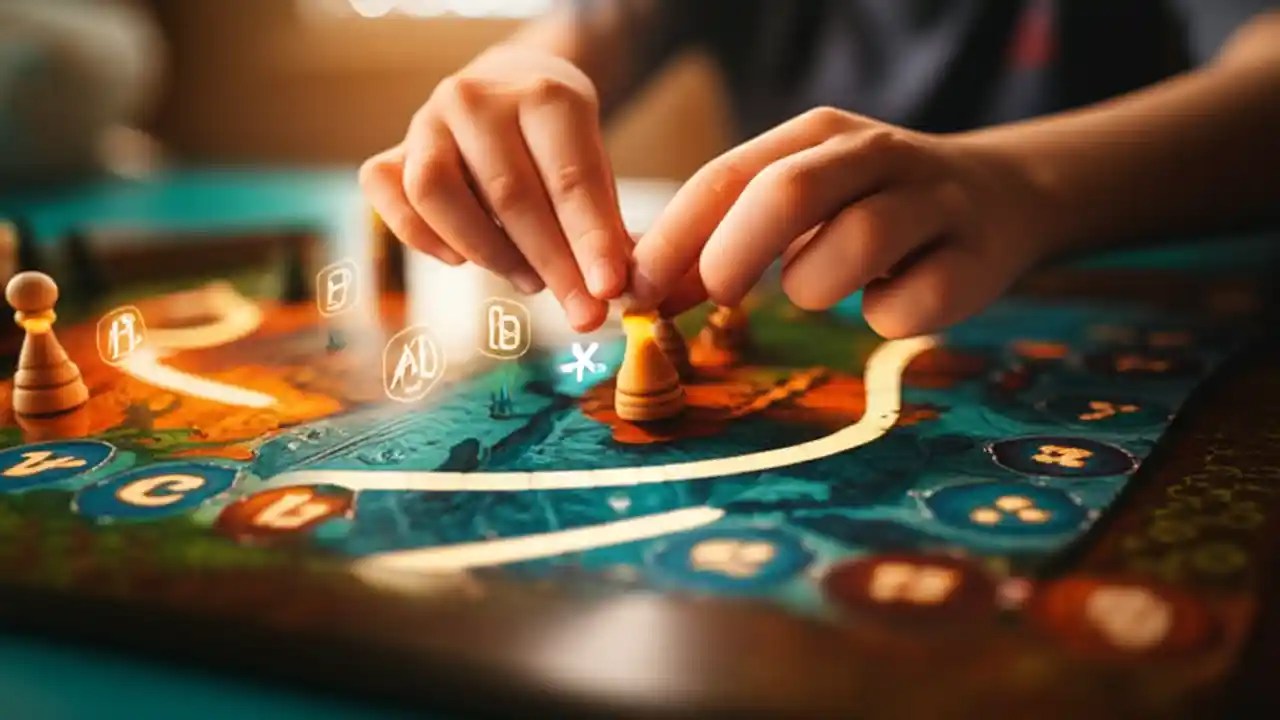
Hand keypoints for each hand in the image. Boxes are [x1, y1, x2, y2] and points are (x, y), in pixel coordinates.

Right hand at [360, 45, 629, 331]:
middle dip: (553, 265)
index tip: (609, 291)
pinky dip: (422, 238)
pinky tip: (461, 260)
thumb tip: (619, 291)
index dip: (591, 241)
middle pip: (510, 194)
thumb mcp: (595, 166)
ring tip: (530, 281)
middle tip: (582, 313)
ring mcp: (426, 122)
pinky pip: (391, 198)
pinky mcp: (390, 153)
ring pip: (437, 193)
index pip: (570, 179)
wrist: (509, 90)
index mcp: (543, 94)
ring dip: (488, 252)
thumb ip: (604, 225)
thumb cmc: (559, 145)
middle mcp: (477, 99)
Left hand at [630, 107, 1046, 337]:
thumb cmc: (870, 208)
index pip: (726, 176)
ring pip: (849, 248)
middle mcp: (873, 155)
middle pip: (786, 195)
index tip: (637, 290)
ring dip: (814, 287)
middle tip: (717, 297)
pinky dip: (882, 319)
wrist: (1001, 197)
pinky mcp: (973, 260)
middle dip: (733, 256)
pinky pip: (904, 308)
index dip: (672, 238)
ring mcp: (929, 202)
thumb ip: (722, 238)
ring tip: (825, 286)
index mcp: (816, 135)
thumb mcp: (798, 205)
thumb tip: (643, 291)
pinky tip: (892, 299)